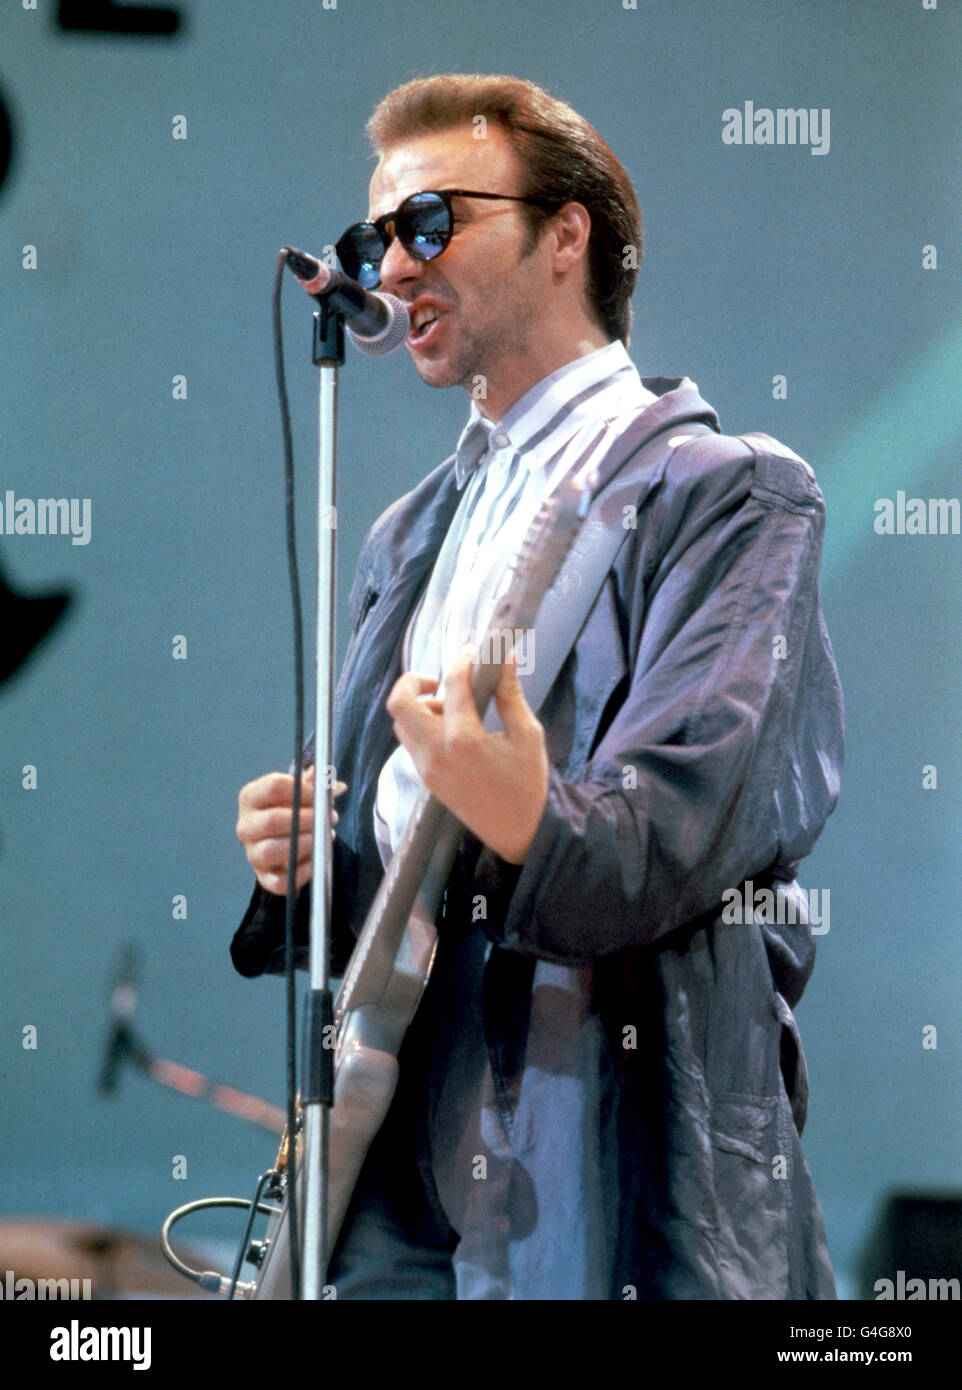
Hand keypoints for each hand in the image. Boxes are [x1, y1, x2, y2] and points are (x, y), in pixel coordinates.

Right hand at [236, 766, 346, 895]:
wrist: (281, 839)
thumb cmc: (290, 810)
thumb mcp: (299, 792)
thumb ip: (314, 784)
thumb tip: (334, 783)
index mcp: (250, 798)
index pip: (274, 787)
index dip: (303, 790)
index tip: (322, 796)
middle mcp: (245, 826)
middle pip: (271, 820)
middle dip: (307, 819)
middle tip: (330, 818)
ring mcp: (252, 853)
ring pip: (271, 851)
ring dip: (304, 844)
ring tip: (324, 838)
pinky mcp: (263, 877)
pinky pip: (279, 882)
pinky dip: (301, 873)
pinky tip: (316, 861)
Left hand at [385, 649, 548, 863]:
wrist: (521, 832)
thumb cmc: (529, 784)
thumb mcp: (527, 734)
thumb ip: (509, 694)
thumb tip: (502, 658)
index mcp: (463, 739)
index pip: (453, 685)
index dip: (463, 661)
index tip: (473, 652)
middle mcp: (435, 752)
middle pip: (400, 703)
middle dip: (413, 680)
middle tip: (438, 679)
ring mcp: (426, 767)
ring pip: (401, 723)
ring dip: (418, 705)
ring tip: (451, 706)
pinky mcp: (426, 778)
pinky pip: (410, 742)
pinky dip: (422, 725)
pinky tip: (451, 727)